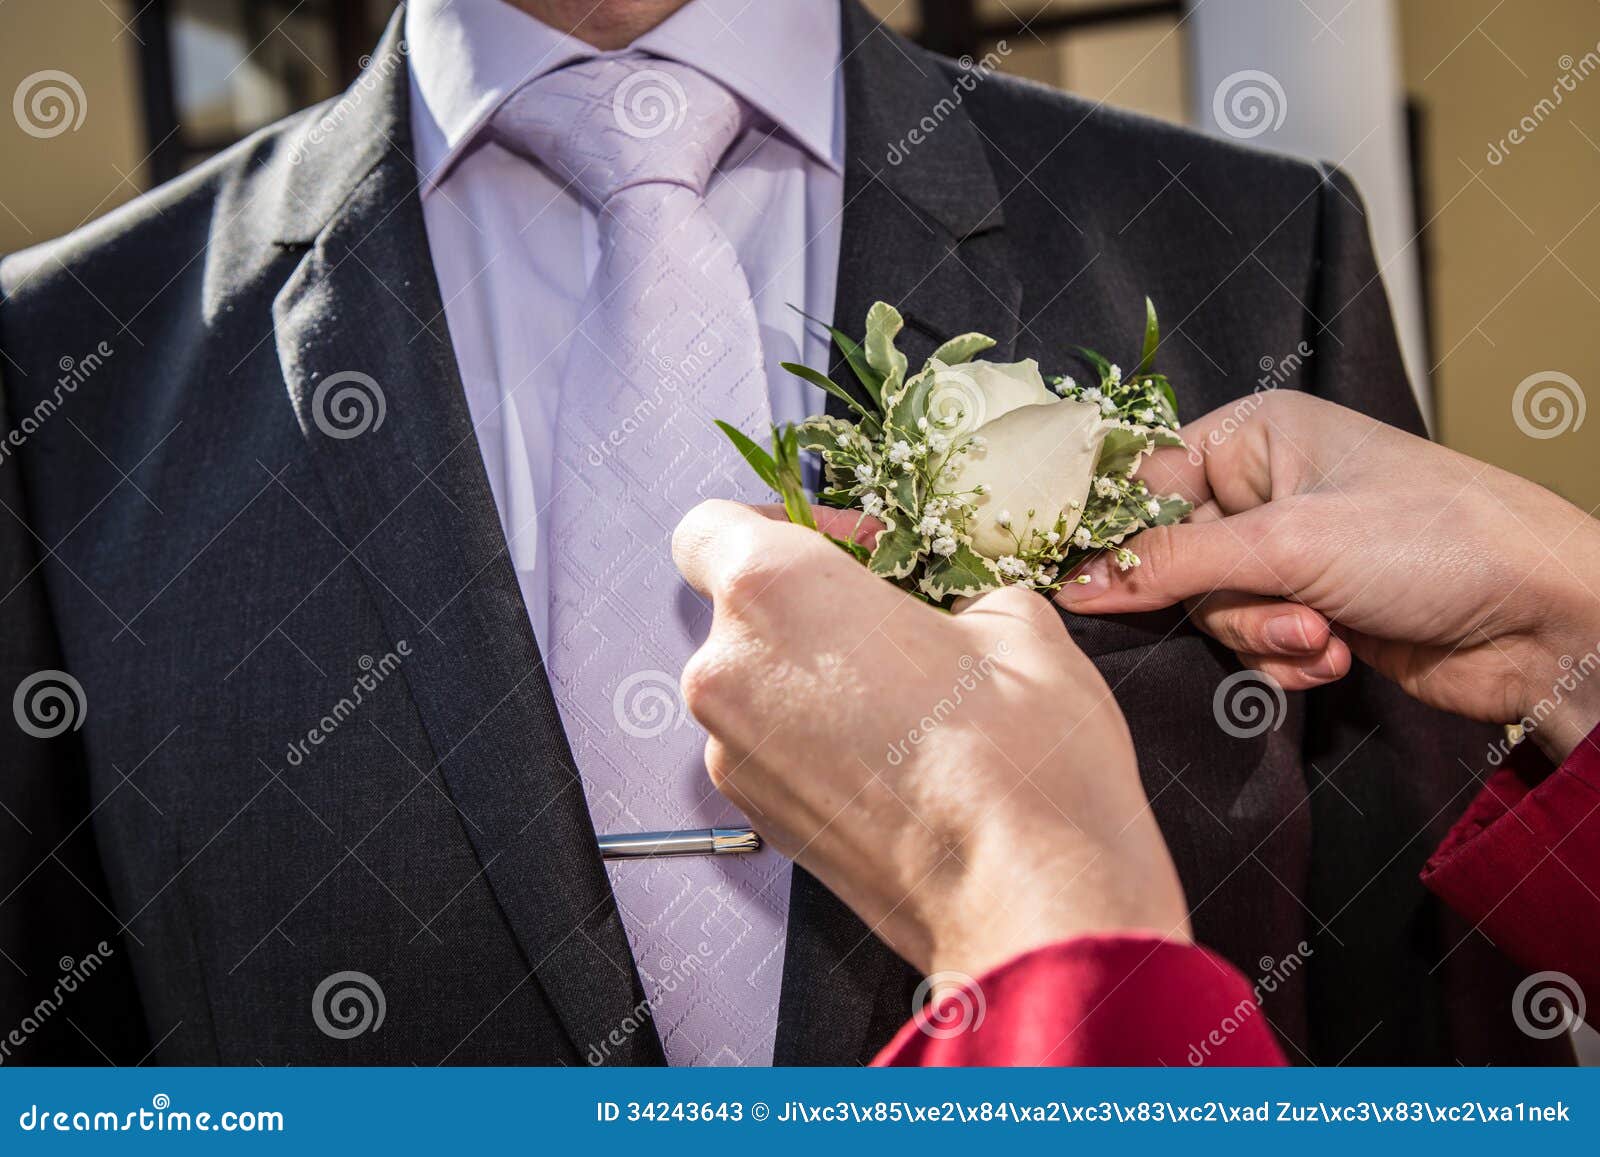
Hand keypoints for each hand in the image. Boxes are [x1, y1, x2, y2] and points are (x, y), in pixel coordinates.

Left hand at [672, 500, 1189, 981]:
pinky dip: (813, 743)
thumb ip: (948, 593)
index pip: (706, 529)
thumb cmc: (1021, 753)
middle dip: (806, 610)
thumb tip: (949, 614)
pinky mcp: (757, 819)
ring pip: (753, 687)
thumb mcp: (1013, 621)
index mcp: (772, 590)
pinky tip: (894, 759)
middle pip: (736, 613)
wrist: (1030, 896)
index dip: (771, 525)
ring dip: (811, 681)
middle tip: (888, 622)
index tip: (835, 544)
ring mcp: (732, 755)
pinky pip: (769, 751)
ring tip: (906, 703)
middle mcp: (727, 670)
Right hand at [1056, 391, 1599, 761]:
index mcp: (1254, 436)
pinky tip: (1340, 656)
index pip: (1143, 484)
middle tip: (1291, 611)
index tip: (1086, 585)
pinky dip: (1289, 662)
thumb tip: (1072, 583)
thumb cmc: (1427, 542)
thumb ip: (1168, 566)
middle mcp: (1265, 489)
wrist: (1544, 619)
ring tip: (1329, 636)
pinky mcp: (1313, 611)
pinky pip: (1254, 646)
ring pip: (1214, 612)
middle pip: (1174, 560)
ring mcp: (1290, 553)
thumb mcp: (1286, 544)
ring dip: (1266, 637)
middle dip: (1230, 602)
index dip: (1121, 538)